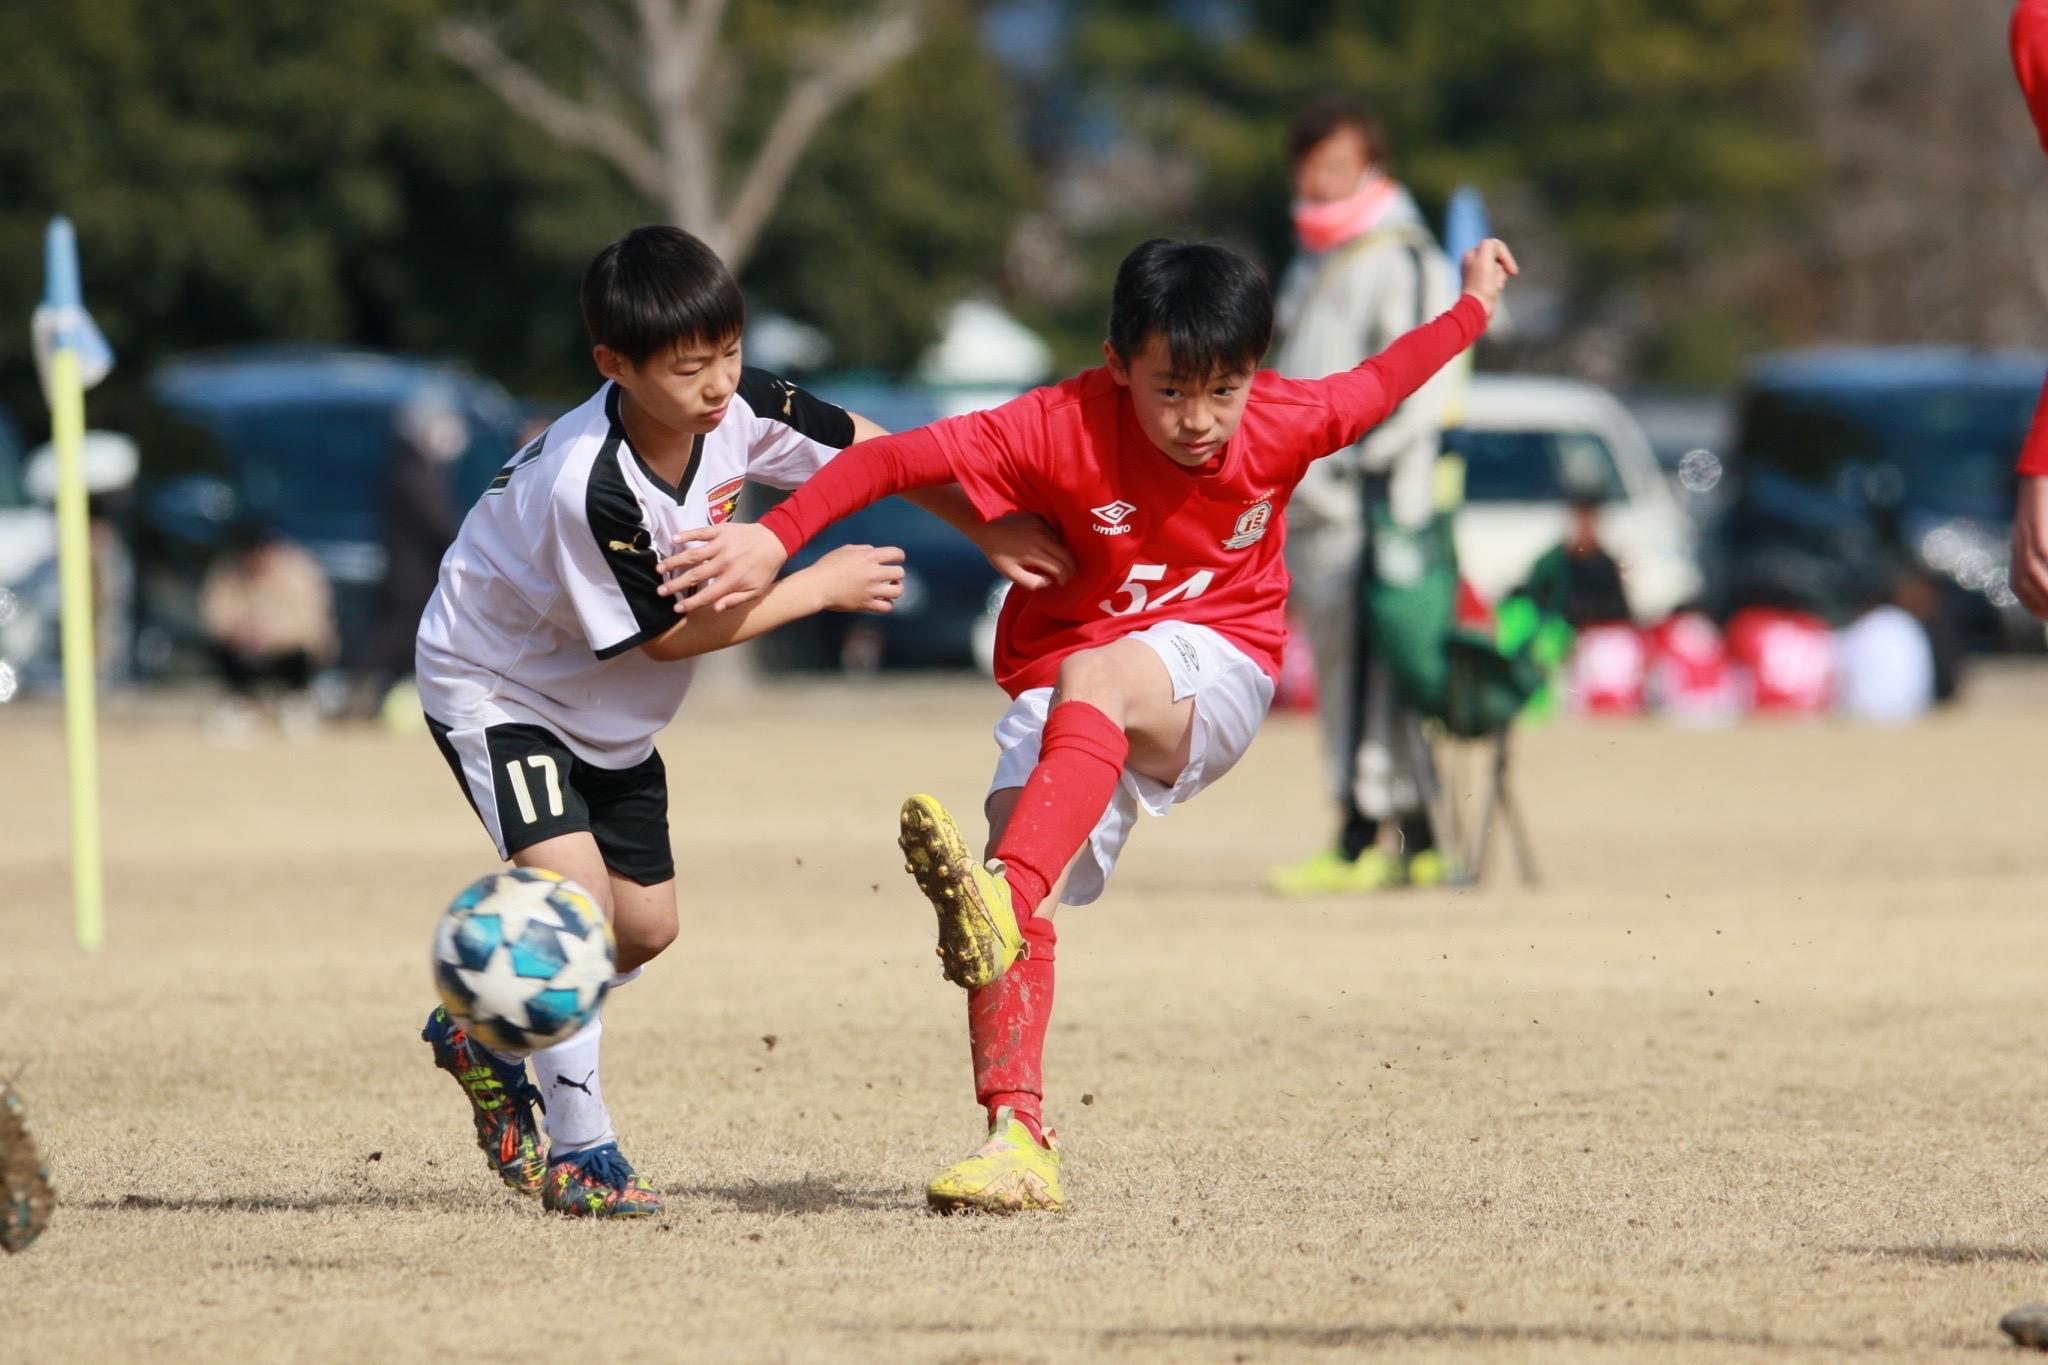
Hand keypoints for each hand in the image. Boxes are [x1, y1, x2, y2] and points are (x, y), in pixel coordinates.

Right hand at [657, 522, 788, 613]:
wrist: (776, 540)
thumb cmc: (765, 568)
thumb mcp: (757, 590)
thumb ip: (736, 600)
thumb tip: (715, 609)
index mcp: (734, 579)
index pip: (708, 594)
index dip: (691, 603)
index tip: (676, 609)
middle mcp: (725, 562)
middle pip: (695, 575)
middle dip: (675, 585)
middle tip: (660, 591)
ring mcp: (721, 545)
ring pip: (693, 554)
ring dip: (674, 562)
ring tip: (658, 568)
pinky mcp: (721, 530)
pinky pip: (701, 532)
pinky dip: (686, 535)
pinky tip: (673, 540)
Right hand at [815, 543, 906, 613]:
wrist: (817, 586)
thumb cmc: (828, 566)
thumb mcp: (845, 550)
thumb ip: (863, 549)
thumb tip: (875, 552)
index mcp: (869, 557)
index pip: (896, 554)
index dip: (899, 556)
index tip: (896, 560)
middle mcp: (874, 573)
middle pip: (900, 573)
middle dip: (896, 574)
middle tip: (889, 577)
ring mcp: (871, 590)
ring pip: (898, 591)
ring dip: (895, 589)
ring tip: (888, 589)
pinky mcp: (866, 604)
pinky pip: (887, 607)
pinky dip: (887, 604)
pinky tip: (882, 601)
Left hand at [975, 512, 1074, 590]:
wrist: (986, 527)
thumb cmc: (997, 552)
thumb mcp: (1010, 573)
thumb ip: (1031, 582)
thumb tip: (1049, 581)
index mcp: (1034, 553)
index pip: (1059, 567)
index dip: (1064, 577)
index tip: (1062, 582)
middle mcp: (1041, 537)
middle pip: (1065, 554)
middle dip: (1070, 567)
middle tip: (1069, 575)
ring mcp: (1041, 524)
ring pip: (1061, 543)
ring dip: (1063, 554)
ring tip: (1060, 563)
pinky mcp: (1039, 517)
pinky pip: (1054, 532)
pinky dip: (1056, 542)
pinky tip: (1051, 549)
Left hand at [1460, 238, 1518, 318]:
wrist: (1478, 308)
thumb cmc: (1481, 284)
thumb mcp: (1485, 257)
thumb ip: (1491, 245)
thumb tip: (1497, 249)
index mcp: (1471, 253)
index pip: (1496, 246)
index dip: (1505, 257)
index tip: (1511, 270)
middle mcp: (1472, 261)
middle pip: (1499, 258)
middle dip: (1502, 268)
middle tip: (1496, 280)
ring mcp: (1477, 273)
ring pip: (1500, 268)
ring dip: (1501, 276)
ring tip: (1495, 286)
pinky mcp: (1482, 283)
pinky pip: (1498, 278)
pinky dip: (1499, 283)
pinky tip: (1495, 290)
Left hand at [2013, 475, 2047, 617]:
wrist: (2039, 470)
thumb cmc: (2047, 501)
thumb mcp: (2043, 529)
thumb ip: (2044, 549)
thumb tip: (2045, 560)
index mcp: (2018, 545)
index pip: (2017, 582)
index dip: (2030, 602)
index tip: (2043, 617)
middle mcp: (2018, 541)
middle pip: (2023, 580)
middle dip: (2039, 601)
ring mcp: (2026, 532)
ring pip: (2032, 569)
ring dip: (2046, 588)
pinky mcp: (2038, 523)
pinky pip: (2044, 550)